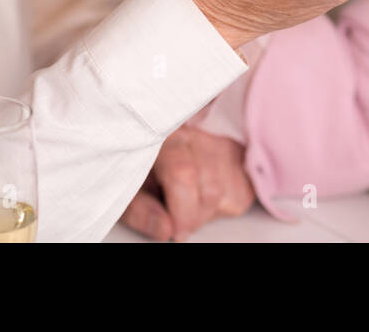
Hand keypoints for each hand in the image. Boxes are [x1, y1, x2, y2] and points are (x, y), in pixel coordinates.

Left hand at [120, 126, 253, 240]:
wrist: (149, 147)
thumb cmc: (137, 171)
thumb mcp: (126, 192)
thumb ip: (140, 211)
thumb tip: (165, 230)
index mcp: (161, 140)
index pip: (183, 175)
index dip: (182, 213)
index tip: (175, 231)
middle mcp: (192, 136)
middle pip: (210, 189)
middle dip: (194, 217)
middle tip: (177, 222)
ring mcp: (216, 143)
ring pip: (228, 192)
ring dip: (208, 211)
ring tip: (187, 206)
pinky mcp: (235, 154)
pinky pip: (242, 192)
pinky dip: (225, 205)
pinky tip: (203, 197)